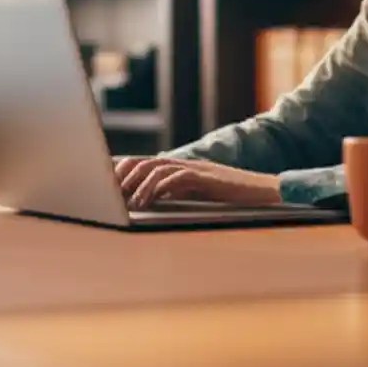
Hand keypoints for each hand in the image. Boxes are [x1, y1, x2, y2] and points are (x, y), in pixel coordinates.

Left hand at [113, 156, 282, 209]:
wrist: (260, 190)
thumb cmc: (229, 194)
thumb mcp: (195, 192)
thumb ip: (174, 190)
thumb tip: (150, 197)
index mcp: (177, 166)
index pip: (142, 162)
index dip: (122, 172)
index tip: (107, 187)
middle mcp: (182, 163)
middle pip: (144, 163)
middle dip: (124, 178)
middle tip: (112, 196)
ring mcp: (194, 168)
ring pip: (157, 169)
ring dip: (140, 187)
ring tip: (132, 204)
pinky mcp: (205, 176)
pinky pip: (178, 178)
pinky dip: (162, 188)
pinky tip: (153, 200)